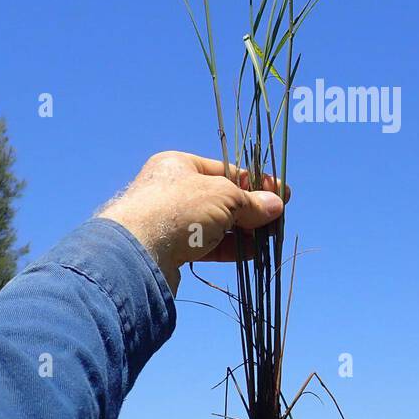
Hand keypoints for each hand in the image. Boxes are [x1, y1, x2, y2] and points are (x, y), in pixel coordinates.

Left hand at [96, 151, 288, 293]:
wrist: (136, 253)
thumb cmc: (179, 209)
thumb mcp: (224, 197)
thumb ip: (251, 202)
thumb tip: (276, 205)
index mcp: (179, 165)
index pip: (226, 170)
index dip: (255, 181)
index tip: (282, 193)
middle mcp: (172, 190)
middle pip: (221, 198)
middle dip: (251, 209)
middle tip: (277, 218)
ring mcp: (170, 221)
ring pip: (215, 223)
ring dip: (243, 231)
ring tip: (269, 238)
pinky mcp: (170, 249)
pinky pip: (206, 245)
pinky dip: (229, 248)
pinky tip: (252, 252)